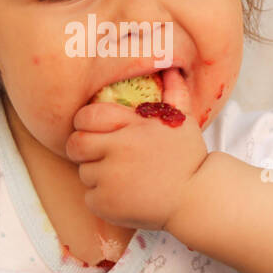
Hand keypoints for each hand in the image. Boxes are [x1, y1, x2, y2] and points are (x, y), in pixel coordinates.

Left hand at [66, 68, 209, 230]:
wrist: (197, 199)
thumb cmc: (189, 158)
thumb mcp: (184, 122)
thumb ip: (174, 94)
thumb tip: (170, 69)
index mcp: (133, 127)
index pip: (88, 116)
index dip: (85, 122)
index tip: (92, 129)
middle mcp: (119, 150)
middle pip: (75, 144)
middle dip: (81, 148)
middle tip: (96, 153)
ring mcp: (111, 178)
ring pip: (84, 172)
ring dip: (97, 175)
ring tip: (122, 178)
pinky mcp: (106, 203)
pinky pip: (90, 197)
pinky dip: (103, 198)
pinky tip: (125, 197)